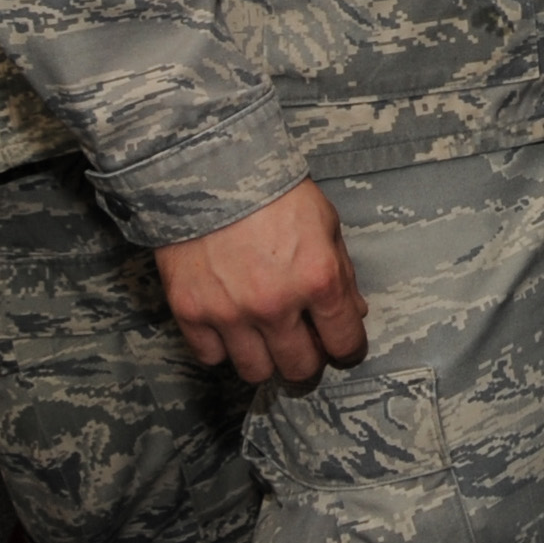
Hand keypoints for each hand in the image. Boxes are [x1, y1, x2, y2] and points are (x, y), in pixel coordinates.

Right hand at [154, 178, 368, 384]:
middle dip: (308, 362)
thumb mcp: (325, 224)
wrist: (211, 171)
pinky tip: (231, 325)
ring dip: (266, 359)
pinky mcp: (191, 313)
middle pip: (300, 368)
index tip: (342, 348)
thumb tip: (352, 312)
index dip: (348, 349)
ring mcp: (230, 313)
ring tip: (266, 337)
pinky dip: (223, 347)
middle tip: (304, 347)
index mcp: (317, 280)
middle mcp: (275, 305)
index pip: (344, 342)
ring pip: (256, 371)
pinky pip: (212, 357)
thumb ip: (341, 273)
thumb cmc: (274, 192)